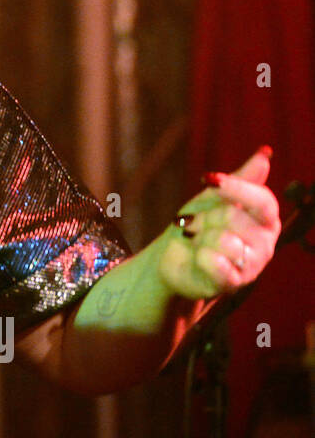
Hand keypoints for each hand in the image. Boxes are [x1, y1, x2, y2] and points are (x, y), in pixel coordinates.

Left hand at [158, 146, 281, 300]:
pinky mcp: (232, 284)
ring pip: (223, 240)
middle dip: (205, 218)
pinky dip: (198, 256)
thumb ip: (242, 179)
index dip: (238, 189)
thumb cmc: (198, 224)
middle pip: (234, 218)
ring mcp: (251, 266)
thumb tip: (265, 153)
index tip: (212, 180)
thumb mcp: (214, 198)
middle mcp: (265, 244)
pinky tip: (198, 259)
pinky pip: (214, 262)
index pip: (263, 201)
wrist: (172, 256)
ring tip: (197, 243)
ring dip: (200, 238)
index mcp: (265, 220)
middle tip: (197, 226)